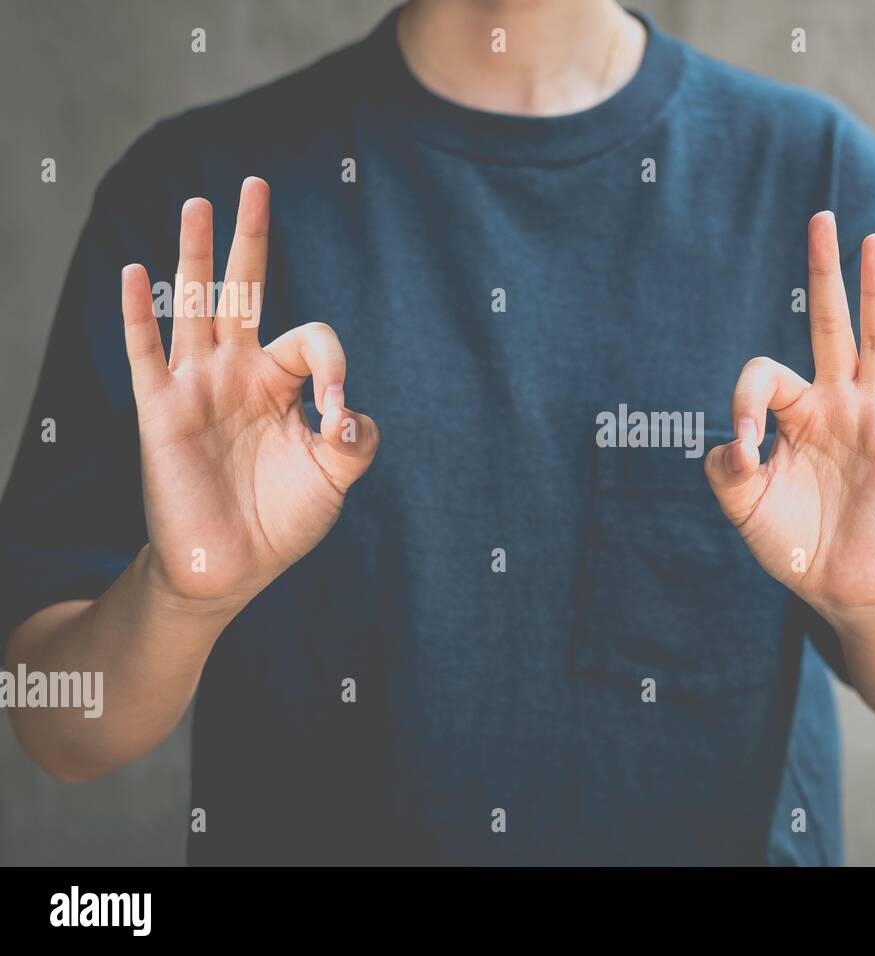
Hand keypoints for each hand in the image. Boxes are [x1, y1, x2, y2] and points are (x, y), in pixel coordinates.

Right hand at [120, 177, 379, 608]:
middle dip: (252, 240)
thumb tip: (349, 412)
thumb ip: (355, 441)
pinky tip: (136, 272)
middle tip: (256, 185)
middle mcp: (238, 373)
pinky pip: (146, 354)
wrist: (232, 568)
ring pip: (195, 306)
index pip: (312, 339)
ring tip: (199, 203)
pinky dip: (140, 314)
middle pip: (245, 291)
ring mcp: (197, 387)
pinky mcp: (160, 411)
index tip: (338, 417)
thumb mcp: (335, 478)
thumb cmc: (282, 520)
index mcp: (282, 384)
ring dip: (196, 255)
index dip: (334, 365)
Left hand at [705, 211, 874, 617]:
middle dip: (825, 272)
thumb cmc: (791, 543)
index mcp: (793, 413)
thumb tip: (734, 438)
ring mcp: (871, 415)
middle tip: (821, 218)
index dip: (744, 398)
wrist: (839, 584)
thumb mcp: (743, 505)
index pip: (765, 372)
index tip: (743, 445)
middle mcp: (833, 402)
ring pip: (874, 339)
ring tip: (874, 240)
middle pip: (829, 323)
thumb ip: (725, 468)